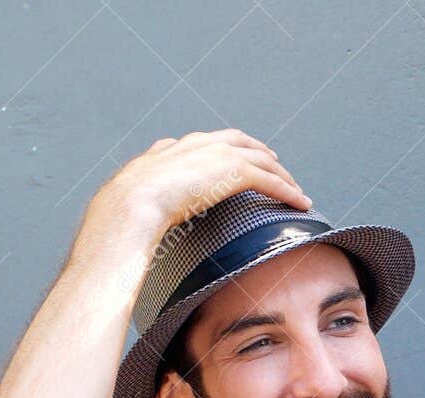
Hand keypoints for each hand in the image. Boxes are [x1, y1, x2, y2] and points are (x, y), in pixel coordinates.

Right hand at [83, 129, 310, 247]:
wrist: (130, 206)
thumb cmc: (124, 216)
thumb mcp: (131, 209)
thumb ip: (139, 208)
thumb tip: (127, 227)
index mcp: (169, 152)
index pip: (204, 143)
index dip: (225, 149)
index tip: (237, 157)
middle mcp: (194, 146)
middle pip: (237, 142)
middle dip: (259, 152)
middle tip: (277, 167)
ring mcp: (214, 154)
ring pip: (260, 159)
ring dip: (281, 175)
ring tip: (297, 191)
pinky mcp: (232, 169)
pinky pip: (269, 180)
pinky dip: (287, 190)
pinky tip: (301, 202)